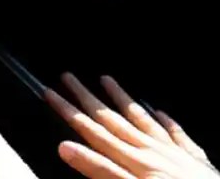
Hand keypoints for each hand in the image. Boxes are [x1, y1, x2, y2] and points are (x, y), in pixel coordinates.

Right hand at [45, 73, 214, 178]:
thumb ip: (101, 170)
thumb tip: (65, 147)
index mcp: (133, 160)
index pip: (93, 130)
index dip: (69, 111)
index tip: (50, 93)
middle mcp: (151, 150)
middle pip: (113, 119)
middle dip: (87, 97)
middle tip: (69, 76)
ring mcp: (174, 153)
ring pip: (142, 119)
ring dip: (122, 100)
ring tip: (107, 80)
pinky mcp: (196, 161)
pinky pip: (178, 134)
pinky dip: (166, 121)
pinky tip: (159, 111)